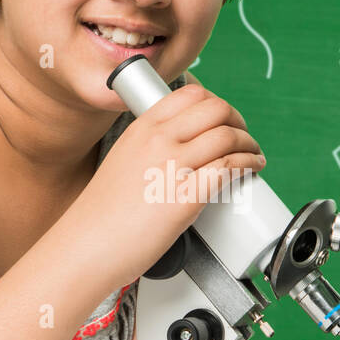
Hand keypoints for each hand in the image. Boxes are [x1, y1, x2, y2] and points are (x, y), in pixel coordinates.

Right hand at [71, 83, 264, 289]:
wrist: (87, 246)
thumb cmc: (103, 214)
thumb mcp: (124, 159)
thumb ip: (151, 145)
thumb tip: (183, 143)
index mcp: (142, 127)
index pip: (192, 94)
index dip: (217, 104)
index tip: (224, 118)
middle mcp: (158, 140)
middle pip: (217, 110)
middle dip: (239, 121)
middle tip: (243, 136)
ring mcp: (172, 166)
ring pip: (228, 137)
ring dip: (249, 144)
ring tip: (253, 156)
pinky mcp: (186, 197)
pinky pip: (230, 168)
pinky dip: (248, 165)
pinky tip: (251, 170)